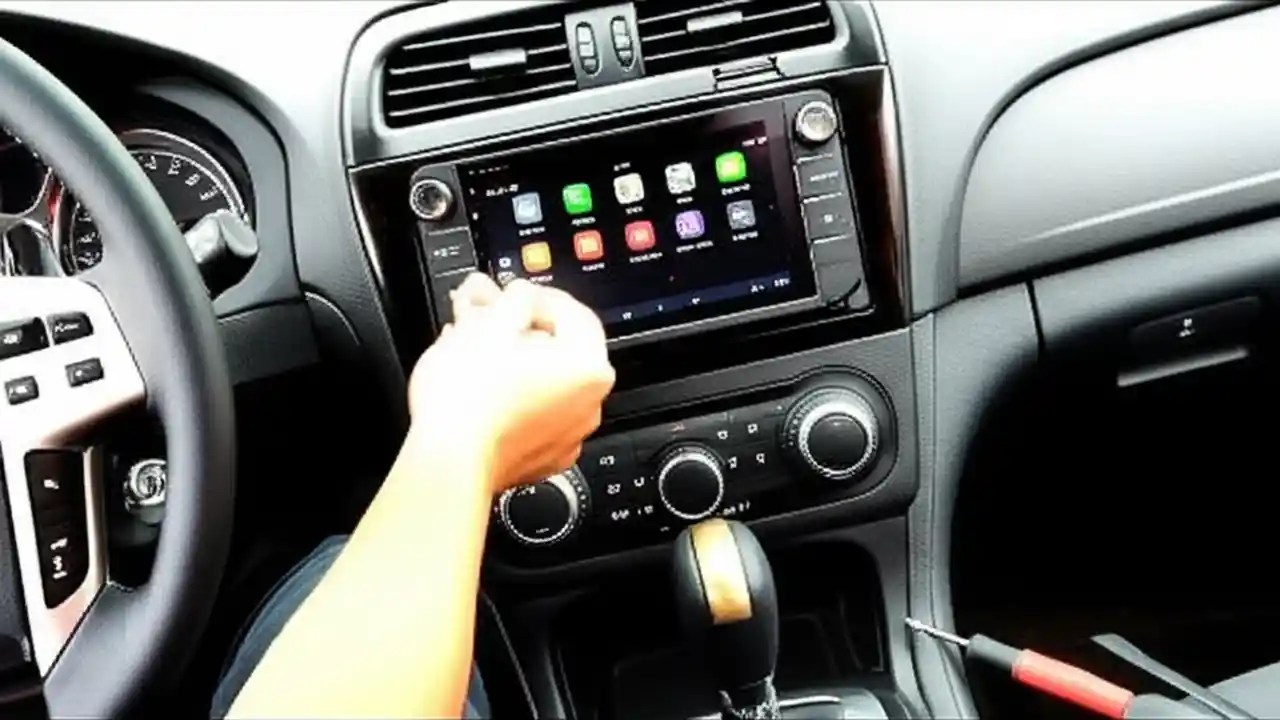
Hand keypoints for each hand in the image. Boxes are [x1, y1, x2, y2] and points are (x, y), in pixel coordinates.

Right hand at [408, 274, 614, 492]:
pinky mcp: (539, 456)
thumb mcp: (490, 324)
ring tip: (471, 348)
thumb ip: (512, 299)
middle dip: (517, 328)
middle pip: (557, 348)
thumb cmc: (470, 397)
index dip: (535, 296)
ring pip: (541, 382)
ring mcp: (565, 434)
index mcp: (588, 367)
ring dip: (510, 360)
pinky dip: (508, 395)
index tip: (509, 294)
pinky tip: (476, 385)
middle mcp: (587, 404)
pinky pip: (530, 413)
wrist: (449, 462)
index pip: (573, 313)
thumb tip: (516, 294)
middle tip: (483, 316)